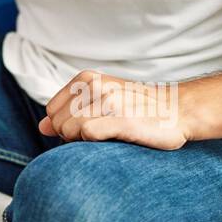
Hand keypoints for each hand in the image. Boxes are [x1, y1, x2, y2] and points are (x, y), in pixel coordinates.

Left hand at [40, 70, 189, 149]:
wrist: (180, 109)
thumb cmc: (140, 109)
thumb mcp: (101, 101)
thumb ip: (70, 112)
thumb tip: (41, 127)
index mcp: (86, 79)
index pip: (52, 111)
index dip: (65, 126)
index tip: (89, 128)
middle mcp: (93, 85)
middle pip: (58, 123)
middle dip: (73, 136)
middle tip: (102, 134)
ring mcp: (106, 100)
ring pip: (69, 130)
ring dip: (85, 141)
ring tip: (111, 136)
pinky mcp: (119, 118)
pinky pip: (86, 134)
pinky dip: (95, 143)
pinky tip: (116, 139)